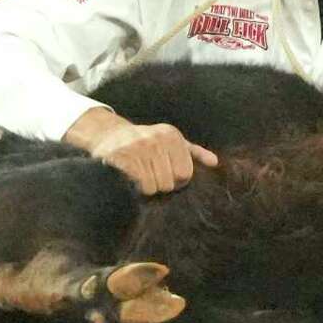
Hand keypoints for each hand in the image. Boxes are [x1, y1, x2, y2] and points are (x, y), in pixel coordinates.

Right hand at [64, 108, 217, 194]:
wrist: (108, 134)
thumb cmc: (145, 143)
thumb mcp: (171, 142)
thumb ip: (193, 153)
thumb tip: (214, 162)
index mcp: (171, 135)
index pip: (185, 174)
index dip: (176, 180)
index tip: (164, 172)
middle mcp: (156, 139)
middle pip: (169, 182)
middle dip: (160, 184)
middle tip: (149, 174)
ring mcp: (137, 147)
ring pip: (153, 186)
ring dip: (146, 187)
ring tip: (139, 174)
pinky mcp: (120, 157)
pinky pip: (139, 185)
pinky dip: (135, 188)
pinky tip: (130, 177)